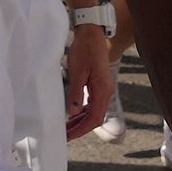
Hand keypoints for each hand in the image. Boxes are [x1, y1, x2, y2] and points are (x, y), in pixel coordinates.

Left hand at [61, 21, 113, 137]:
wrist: (92, 33)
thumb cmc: (84, 50)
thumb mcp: (77, 71)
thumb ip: (76, 93)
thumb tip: (73, 113)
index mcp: (102, 90)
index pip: (94, 118)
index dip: (81, 130)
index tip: (69, 136)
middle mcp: (106, 91)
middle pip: (95, 118)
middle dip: (80, 129)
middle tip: (65, 136)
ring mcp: (104, 88)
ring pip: (94, 112)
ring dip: (81, 122)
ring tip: (67, 129)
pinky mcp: (99, 85)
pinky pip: (93, 104)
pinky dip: (83, 112)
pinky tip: (73, 116)